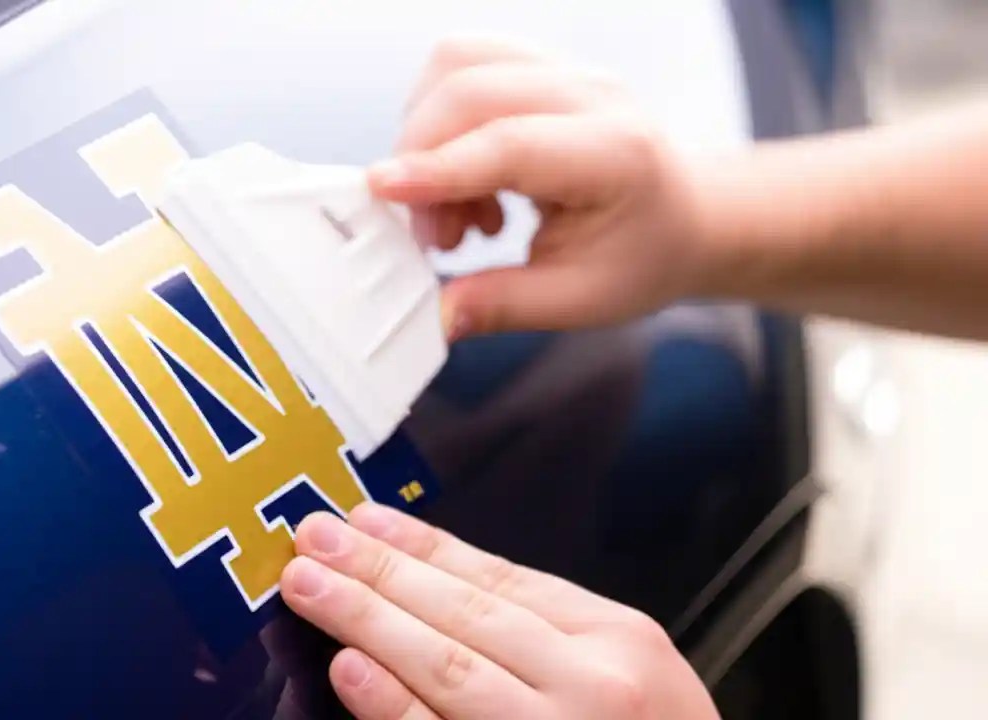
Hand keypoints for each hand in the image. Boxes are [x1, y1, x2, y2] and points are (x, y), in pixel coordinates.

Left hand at [279, 505, 718, 718]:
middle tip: (312, 539)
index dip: (421, 546)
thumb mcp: (623, 667)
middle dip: (379, 570)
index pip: (498, 579)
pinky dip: (394, 707)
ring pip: (449, 667)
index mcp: (615, 639)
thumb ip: (545, 626)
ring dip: (368, 620)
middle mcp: (590, 685)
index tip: (359, 520)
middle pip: (464, 614)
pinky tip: (349, 672)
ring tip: (308, 586)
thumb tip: (431, 575)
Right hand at [370, 38, 710, 338]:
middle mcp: (590, 95)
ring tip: (456, 212)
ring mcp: (564, 70)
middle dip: (422, 161)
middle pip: (470, 90)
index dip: (438, 166)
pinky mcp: (538, 67)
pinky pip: (465, 67)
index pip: (509, 142)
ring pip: (459, 64)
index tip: (382, 189)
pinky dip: (441, 122)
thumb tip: (439, 315)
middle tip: (433, 238)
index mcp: (615, 153)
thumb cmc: (644, 255)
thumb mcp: (582, 299)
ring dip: (427, 134)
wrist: (688, 216)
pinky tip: (469, 184)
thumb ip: (506, 305)